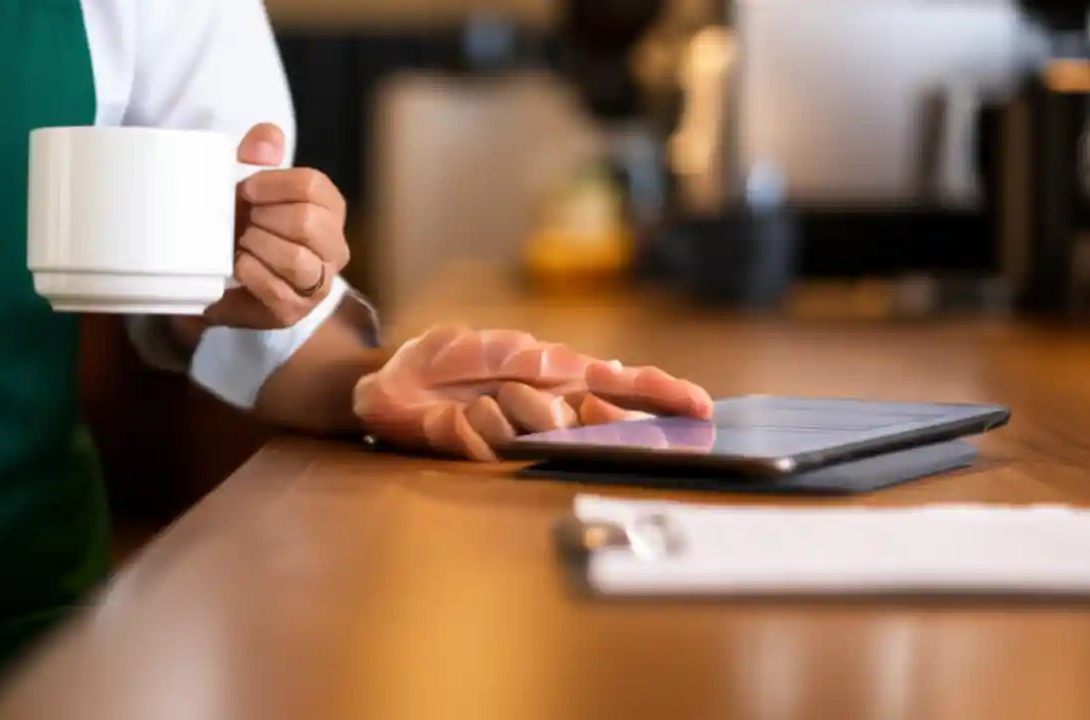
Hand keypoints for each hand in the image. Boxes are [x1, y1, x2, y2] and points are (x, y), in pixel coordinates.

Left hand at [193, 123, 351, 330]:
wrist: (237, 283)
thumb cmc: (252, 227)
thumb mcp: (252, 186)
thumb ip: (258, 154)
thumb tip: (267, 139)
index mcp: (329, 209)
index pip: (313, 186)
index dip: (274, 183)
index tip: (246, 189)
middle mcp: (334, 246)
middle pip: (307, 221)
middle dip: (265, 218)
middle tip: (244, 220)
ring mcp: (318, 282)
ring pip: (296, 258)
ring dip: (258, 246)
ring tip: (242, 243)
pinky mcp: (294, 310)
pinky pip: (275, 288)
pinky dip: (250, 272)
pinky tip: (238, 265)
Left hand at [353, 325, 712, 461]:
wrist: (387, 386)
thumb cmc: (443, 360)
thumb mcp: (492, 348)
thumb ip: (538, 362)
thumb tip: (589, 376)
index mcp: (559, 376)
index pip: (622, 386)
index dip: (662, 395)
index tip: (702, 407)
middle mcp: (549, 408)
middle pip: (587, 419)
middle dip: (572, 414)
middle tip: (532, 398)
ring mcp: (521, 434)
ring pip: (540, 429)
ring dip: (506, 410)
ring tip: (473, 400)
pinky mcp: (489, 455)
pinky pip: (494, 446)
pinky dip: (471, 429)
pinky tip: (454, 419)